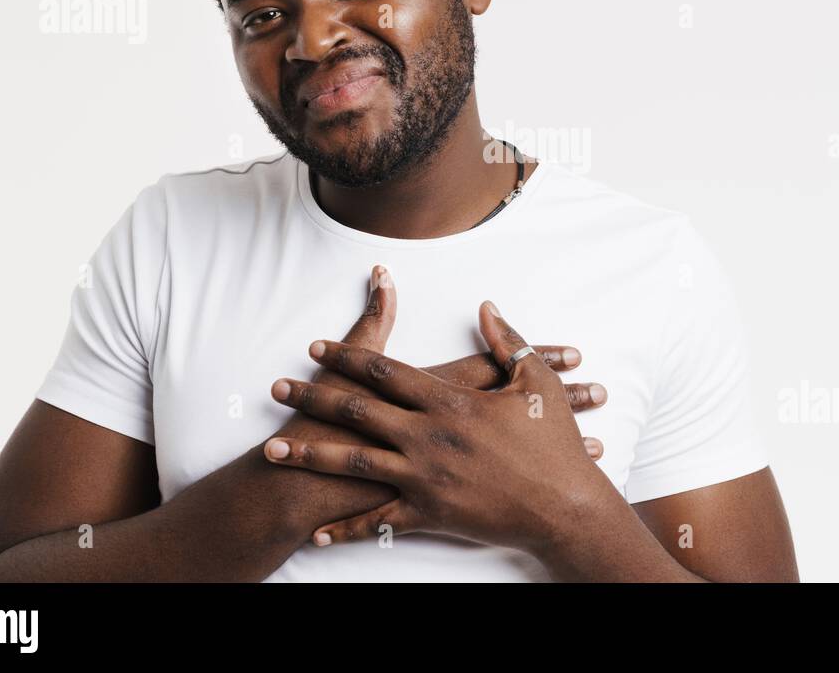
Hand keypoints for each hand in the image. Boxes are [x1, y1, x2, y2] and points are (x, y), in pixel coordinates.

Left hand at [264, 299, 623, 557]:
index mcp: (450, 402)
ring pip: (354, 463)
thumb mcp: (536, 382)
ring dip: (309, 456)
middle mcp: (428, 436)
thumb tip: (486, 306)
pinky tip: (317, 532)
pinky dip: (347, 528)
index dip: (348, 356)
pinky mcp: (430, 513)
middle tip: (277, 389)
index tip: (316, 347)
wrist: (565, 507)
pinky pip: (380, 522)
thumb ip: (508, 340)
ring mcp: (425, 477)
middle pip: (357, 411)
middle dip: (312, 398)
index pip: (386, 371)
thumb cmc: (554, 444)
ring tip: (272, 450)